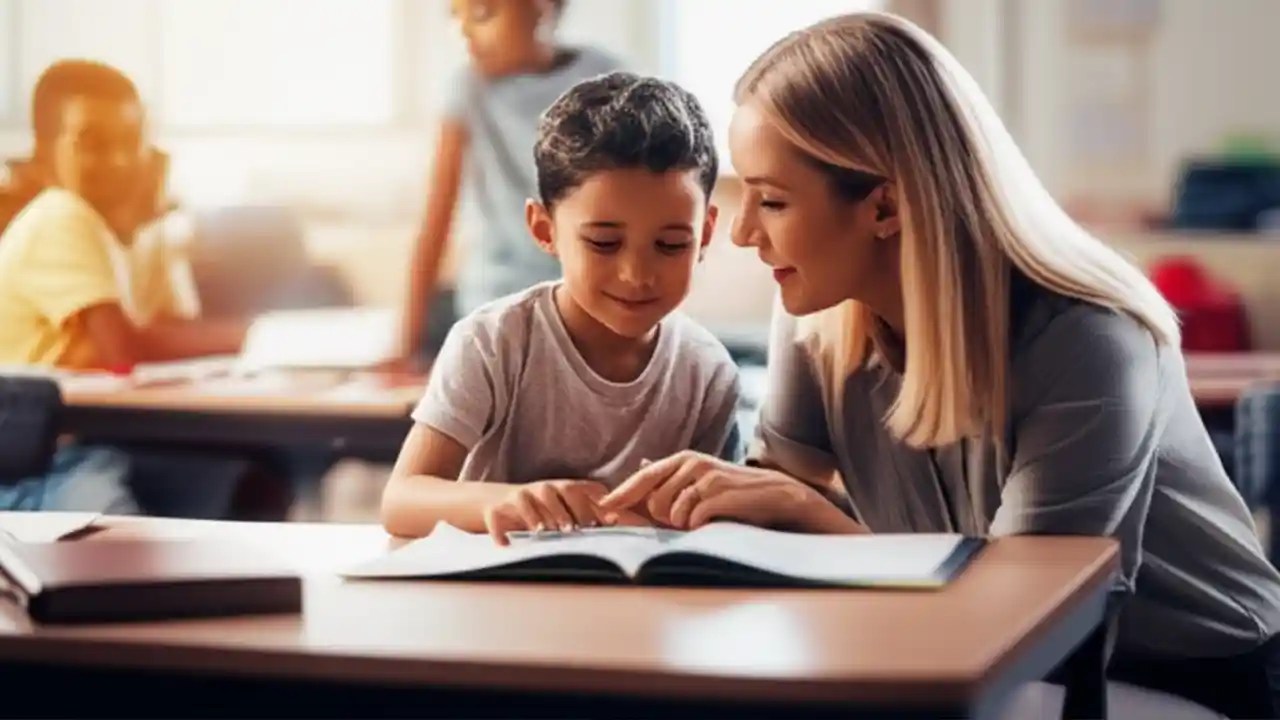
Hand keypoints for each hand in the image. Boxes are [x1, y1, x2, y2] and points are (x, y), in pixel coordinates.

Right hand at [485, 480, 612, 544]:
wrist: (501, 502)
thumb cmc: (545, 508)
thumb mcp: (568, 505)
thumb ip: (592, 510)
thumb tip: (619, 519)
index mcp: (560, 488)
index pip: (575, 490)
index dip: (587, 504)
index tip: (599, 523)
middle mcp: (539, 489)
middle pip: (552, 492)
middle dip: (562, 510)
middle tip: (570, 529)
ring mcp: (517, 498)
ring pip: (525, 502)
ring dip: (534, 516)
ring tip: (542, 531)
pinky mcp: (496, 510)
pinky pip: (496, 518)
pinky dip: (499, 531)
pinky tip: (505, 546)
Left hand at [600, 451, 864, 532]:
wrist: (777, 496)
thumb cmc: (735, 494)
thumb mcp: (702, 479)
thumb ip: (671, 477)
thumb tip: (640, 465)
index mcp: (682, 460)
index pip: (642, 479)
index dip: (620, 495)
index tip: (601, 508)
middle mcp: (690, 463)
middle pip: (653, 503)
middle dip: (665, 519)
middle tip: (690, 519)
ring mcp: (704, 477)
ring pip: (670, 513)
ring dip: (683, 525)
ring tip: (704, 519)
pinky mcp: (717, 492)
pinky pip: (690, 519)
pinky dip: (698, 527)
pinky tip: (714, 521)